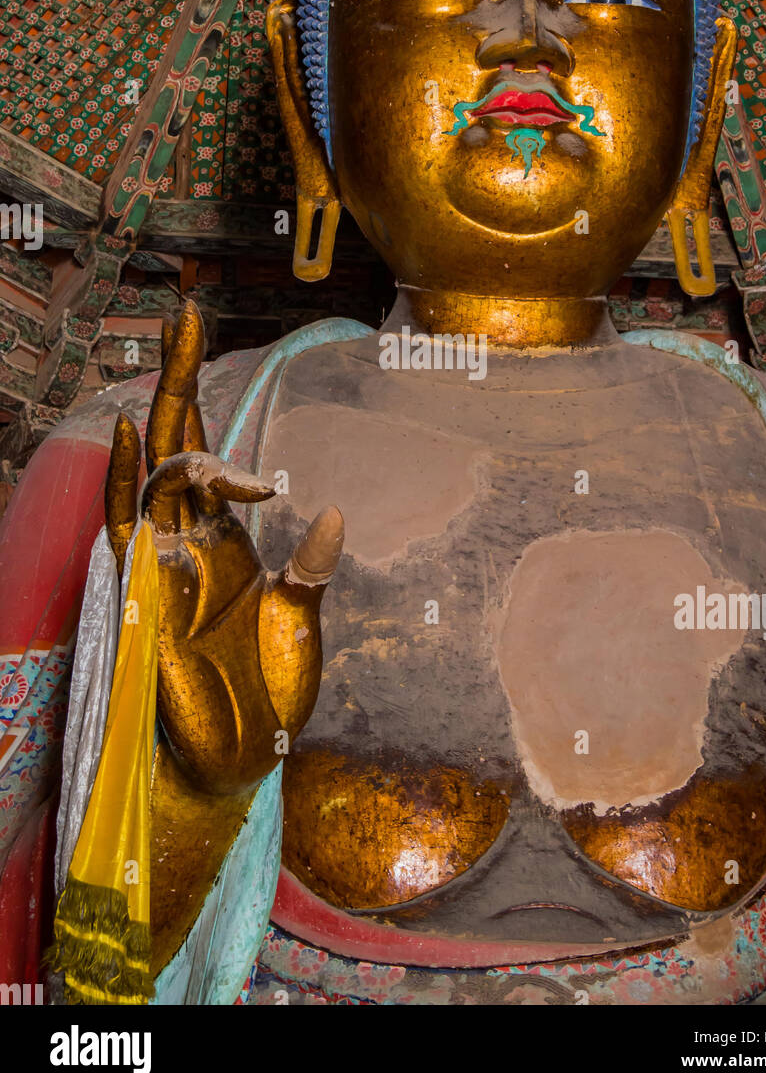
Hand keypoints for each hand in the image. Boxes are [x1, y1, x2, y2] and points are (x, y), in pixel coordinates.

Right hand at [105, 300, 342, 794]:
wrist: (248, 758)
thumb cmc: (269, 692)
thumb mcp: (302, 623)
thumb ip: (312, 570)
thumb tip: (331, 510)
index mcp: (224, 540)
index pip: (208, 455)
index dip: (207, 405)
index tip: (238, 392)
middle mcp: (189, 540)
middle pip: (178, 442)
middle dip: (180, 379)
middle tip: (184, 313)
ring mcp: (165, 563)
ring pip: (158, 473)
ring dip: (169, 412)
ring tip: (177, 346)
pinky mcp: (148, 595)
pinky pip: (128, 528)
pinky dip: (127, 481)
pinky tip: (129, 434)